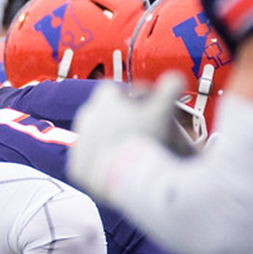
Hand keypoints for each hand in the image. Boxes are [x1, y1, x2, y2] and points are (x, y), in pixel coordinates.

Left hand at [68, 76, 190, 201]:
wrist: (124, 176)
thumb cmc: (144, 140)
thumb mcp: (163, 110)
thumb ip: (171, 88)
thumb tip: (176, 77)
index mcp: (104, 101)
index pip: (111, 89)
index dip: (127, 94)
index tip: (140, 102)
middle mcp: (86, 118)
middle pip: (99, 111)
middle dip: (115, 116)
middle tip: (135, 126)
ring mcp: (80, 141)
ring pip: (92, 135)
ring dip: (106, 137)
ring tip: (127, 147)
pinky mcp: (76, 165)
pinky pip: (87, 159)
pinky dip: (100, 160)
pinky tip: (116, 166)